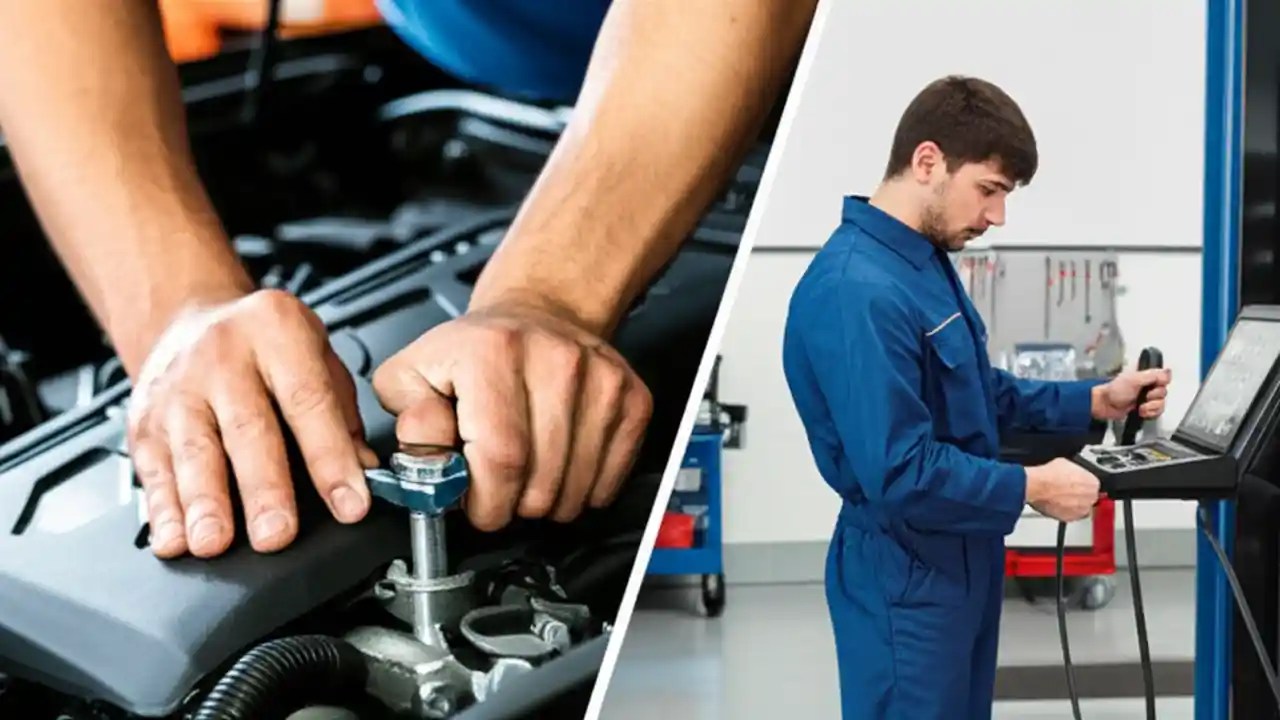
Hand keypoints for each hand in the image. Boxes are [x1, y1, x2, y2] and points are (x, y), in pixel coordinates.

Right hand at [126, 289, 377, 558]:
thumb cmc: (263, 345)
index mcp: (277, 331)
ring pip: (195, 451)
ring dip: (205, 504)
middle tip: (277, 534)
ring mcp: (178, 388)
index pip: (309, 401)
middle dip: (264, 489)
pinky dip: (163, 510)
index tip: (349, 504)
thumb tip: (365, 471)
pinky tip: (174, 538)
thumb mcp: (315, 355)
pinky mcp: (144, 419)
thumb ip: (342, 414)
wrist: (190, 320)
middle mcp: (224, 355)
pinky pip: (154, 469)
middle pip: (248, 430)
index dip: (330, 458)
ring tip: (216, 542)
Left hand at [371, 298, 652, 531]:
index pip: (500, 458)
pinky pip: (610, 480)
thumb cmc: (474, 353)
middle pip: (541, 481)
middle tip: (498, 487)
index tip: (476, 504)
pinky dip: (583, 491)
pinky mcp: (632, 398)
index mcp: (494, 353)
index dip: (486, 502)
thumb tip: (429, 468)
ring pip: (576, 488)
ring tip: (527, 474)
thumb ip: (411, 426)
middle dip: (513, 505)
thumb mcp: (411, 376)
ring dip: (547, 502)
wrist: (539, 315)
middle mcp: (555, 360)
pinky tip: (561, 467)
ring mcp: (602, 379)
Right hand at [1026, 458, 1100, 521]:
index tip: (1075, 482)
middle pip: (1088, 498)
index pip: (1092, 484)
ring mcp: (1080, 510)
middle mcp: (1090, 498)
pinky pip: (1068, 515)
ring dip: (1073, 504)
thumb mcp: (1066, 463)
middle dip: (1079, 495)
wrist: (1037, 486)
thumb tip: (1072, 472)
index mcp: (1093, 483)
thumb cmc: (1049, 475)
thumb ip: (1076, 472)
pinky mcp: (1068, 519)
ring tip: (1059, 497)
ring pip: (1079, 508)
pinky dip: (1063, 511)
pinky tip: (1055, 503)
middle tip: (1066, 490)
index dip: (1082, 483)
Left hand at [1092, 368, 1172, 420]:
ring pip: (1162, 403)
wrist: (1105, 405)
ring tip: (1141, 407)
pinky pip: (1157, 412)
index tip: (1153, 385)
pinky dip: (1151, 413)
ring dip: (1152, 407)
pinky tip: (1142, 412)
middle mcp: (1148, 385)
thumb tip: (1167, 372)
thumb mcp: (1134, 379)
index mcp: (1146, 374)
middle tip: (1143, 396)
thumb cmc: (1115, 390)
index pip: (1165, 377)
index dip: (1161, 383)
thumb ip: (1152, 375)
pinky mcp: (1146, 408)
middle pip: (1164, 391)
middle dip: (1154, 397)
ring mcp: (1147, 397)